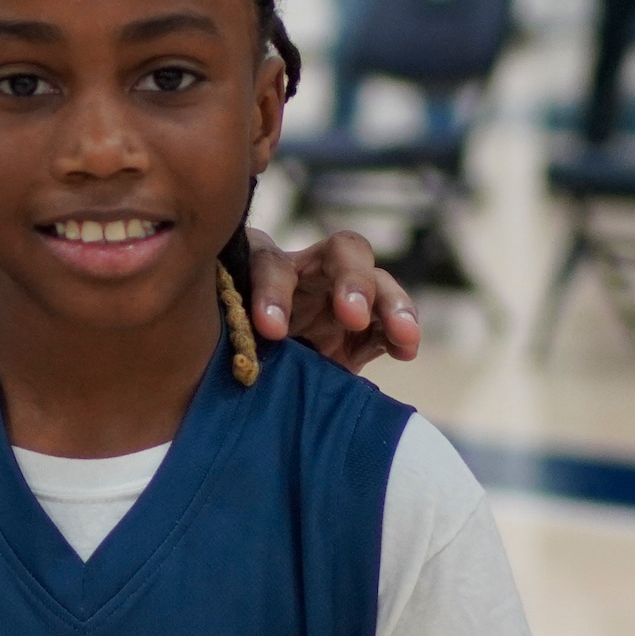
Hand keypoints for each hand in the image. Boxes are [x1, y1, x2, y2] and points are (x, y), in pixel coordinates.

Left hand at [247, 232, 419, 368]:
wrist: (256, 384)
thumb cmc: (232, 354)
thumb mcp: (229, 343)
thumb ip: (236, 341)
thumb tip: (239, 363)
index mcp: (265, 268)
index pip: (271, 264)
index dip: (272, 293)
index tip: (271, 331)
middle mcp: (310, 272)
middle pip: (342, 251)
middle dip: (352, 279)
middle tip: (353, 315)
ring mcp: (344, 297)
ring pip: (378, 281)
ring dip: (392, 305)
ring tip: (404, 335)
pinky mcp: (367, 327)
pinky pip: (392, 321)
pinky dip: (401, 333)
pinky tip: (406, 351)